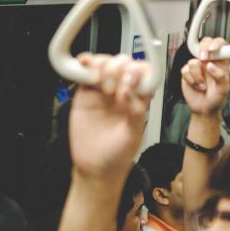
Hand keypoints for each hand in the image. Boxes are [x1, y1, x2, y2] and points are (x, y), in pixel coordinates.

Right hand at [69, 54, 151, 179]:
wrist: (95, 168)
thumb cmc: (119, 154)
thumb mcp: (134, 134)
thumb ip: (135, 111)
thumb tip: (130, 88)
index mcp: (140, 98)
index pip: (144, 72)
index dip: (138, 70)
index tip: (131, 78)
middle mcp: (122, 91)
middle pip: (123, 63)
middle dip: (119, 68)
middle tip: (113, 89)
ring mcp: (103, 90)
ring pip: (105, 63)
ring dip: (103, 65)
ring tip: (101, 85)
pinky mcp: (85, 93)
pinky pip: (85, 71)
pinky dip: (85, 63)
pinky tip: (85, 66)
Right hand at [181, 37, 229, 117]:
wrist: (204, 109)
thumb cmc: (217, 98)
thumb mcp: (224, 89)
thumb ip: (220, 76)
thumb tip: (210, 66)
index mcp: (221, 62)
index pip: (221, 45)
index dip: (216, 43)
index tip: (213, 50)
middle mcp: (209, 61)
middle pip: (204, 44)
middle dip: (203, 50)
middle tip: (204, 59)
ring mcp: (198, 66)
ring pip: (193, 61)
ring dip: (197, 75)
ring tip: (203, 84)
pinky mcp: (187, 72)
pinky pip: (185, 70)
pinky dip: (190, 79)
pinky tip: (196, 85)